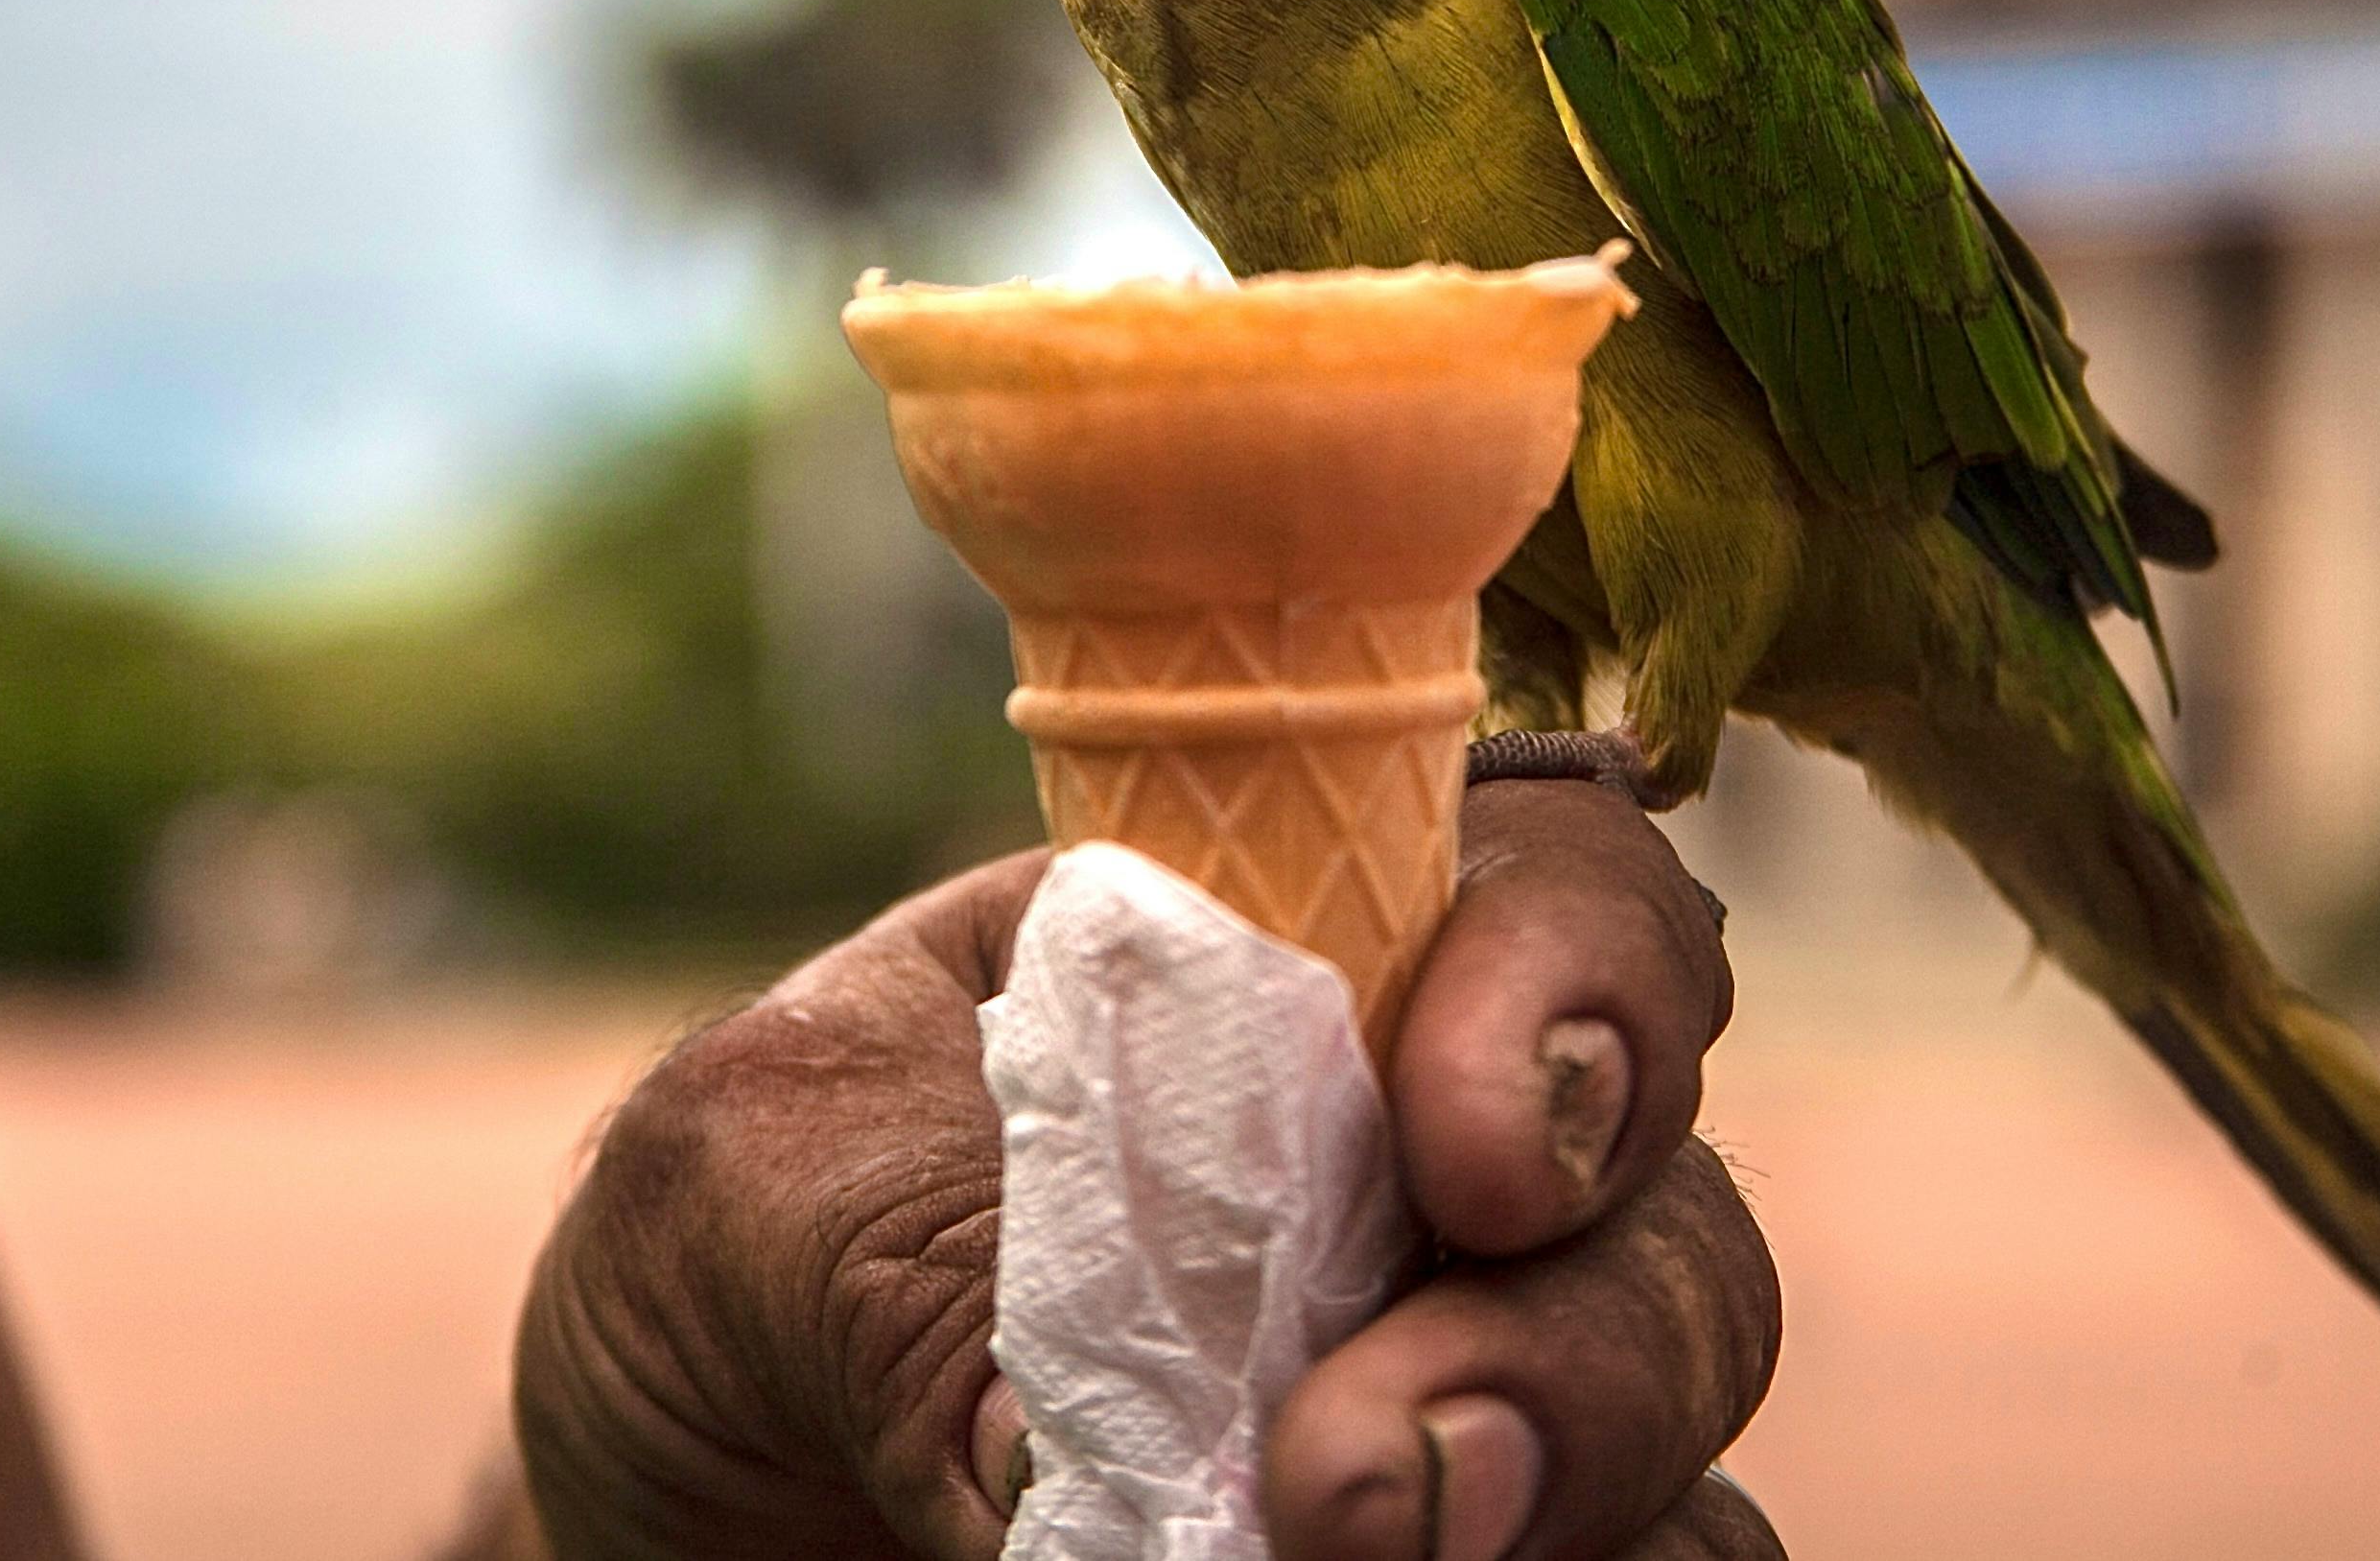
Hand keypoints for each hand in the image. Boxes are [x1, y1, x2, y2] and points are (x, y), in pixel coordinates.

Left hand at [510, 777, 1781, 1559]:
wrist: (693, 1512)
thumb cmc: (735, 1266)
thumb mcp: (749, 1177)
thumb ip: (922, 1236)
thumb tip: (1060, 1436)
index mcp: (1300, 955)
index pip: (1555, 882)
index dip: (1579, 979)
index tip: (1474, 1144)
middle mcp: (1440, 1168)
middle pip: (1667, 1207)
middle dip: (1574, 1341)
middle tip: (1348, 1487)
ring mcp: (1479, 1393)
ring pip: (1685, 1433)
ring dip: (1572, 1497)